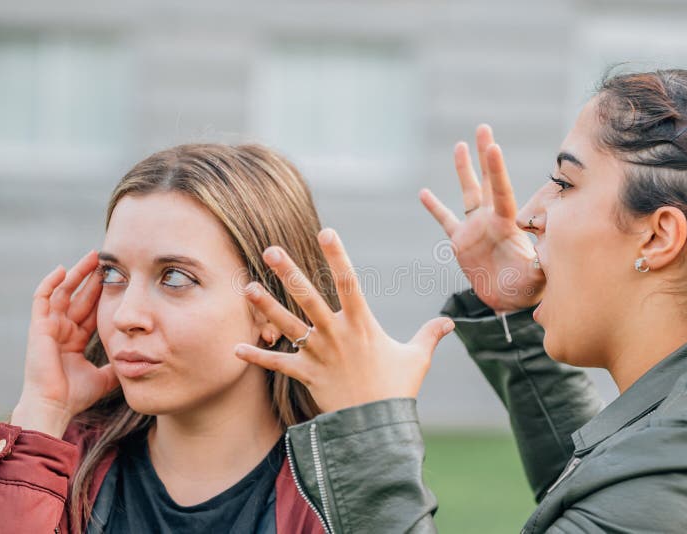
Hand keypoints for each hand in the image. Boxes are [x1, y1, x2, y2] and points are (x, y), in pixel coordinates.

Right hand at [12, 250, 118, 437]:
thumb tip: (138, 362)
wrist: (55, 406)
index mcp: (76, 340)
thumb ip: (118, 366)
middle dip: (92, 277)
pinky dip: (50, 282)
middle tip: (106, 259)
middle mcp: (62, 330)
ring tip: (92, 257)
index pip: (91, 310)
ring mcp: (50, 327)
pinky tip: (62, 269)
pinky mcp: (39, 327)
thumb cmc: (76, 395)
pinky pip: (42, 298)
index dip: (103, 294)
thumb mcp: (105, 376)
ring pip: (63, 292)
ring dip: (76, 273)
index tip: (118, 278)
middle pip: (79, 296)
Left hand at [234, 229, 455, 412]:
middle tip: (271, 250)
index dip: (337, 256)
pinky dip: (258, 356)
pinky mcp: (306, 374)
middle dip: (289, 272)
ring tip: (248, 287)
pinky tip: (235, 348)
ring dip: (266, 306)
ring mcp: (318, 354)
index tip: (326, 232)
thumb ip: (430, 335)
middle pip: (308, 297)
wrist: (376, 427)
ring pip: (288, 325)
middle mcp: (336, 334)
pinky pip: (278, 363)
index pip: (349, 282)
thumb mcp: (417, 359)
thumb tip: (450, 322)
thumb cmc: (397, 390)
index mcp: (362, 324)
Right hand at [419, 124, 543, 311]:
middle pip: (488, 182)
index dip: (496, 170)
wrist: (511, 300)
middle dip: (484, 155)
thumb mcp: (536, 277)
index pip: (502, 192)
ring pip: (468, 192)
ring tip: (459, 146)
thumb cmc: (528, 288)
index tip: (493, 147)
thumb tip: (546, 257)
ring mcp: (475, 228)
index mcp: (507, 224)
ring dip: (464, 170)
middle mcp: (491, 220)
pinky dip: (435, 207)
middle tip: (483, 128)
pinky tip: (424, 193)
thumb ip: (540, 265)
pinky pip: (445, 220)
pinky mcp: (461, 241)